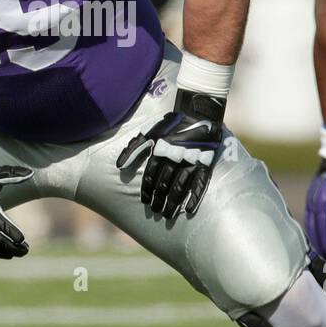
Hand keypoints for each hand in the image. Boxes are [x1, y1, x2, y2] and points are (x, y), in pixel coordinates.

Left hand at [116, 88, 223, 219]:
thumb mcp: (150, 131)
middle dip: (159, 199)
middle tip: (156, 211)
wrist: (199, 112)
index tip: (145, 201)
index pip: (151, 175)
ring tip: (168, 214)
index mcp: (161, 150)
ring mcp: (191, 161)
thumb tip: (119, 166)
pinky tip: (188, 210)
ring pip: (180, 187)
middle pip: (164, 184)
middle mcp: (175, 157)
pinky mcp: (206, 163)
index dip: (147, 190)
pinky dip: (194, 197)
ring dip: (173, 202)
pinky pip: (200, 183)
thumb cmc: (171, 123)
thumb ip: (134, 148)